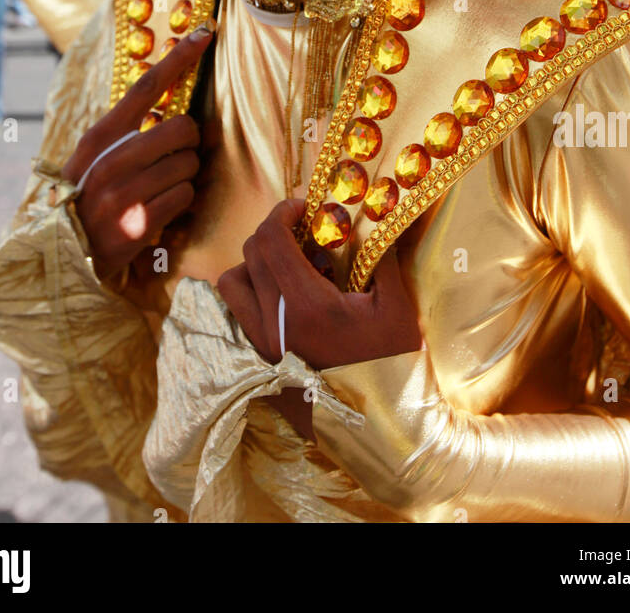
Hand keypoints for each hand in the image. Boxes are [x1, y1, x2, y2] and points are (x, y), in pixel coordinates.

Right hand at [63, 26, 212, 279]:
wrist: (66, 253)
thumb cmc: (88, 196)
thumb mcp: (93, 156)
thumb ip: (125, 130)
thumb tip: (170, 104)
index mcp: (99, 137)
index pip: (146, 87)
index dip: (179, 58)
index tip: (205, 33)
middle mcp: (110, 160)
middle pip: (181, 128)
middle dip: (187, 143)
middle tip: (174, 156)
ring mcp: (125, 193)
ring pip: (188, 164)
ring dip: (184, 175)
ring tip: (160, 187)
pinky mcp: (140, 223)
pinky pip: (185, 196)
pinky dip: (180, 201)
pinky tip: (159, 209)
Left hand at [218, 200, 422, 373]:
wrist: (379, 424)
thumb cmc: (392, 363)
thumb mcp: (398, 306)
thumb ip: (384, 257)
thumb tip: (380, 221)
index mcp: (306, 304)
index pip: (270, 240)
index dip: (282, 212)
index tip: (303, 206)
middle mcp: (275, 322)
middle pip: (250, 253)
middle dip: (272, 230)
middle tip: (300, 228)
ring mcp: (264, 343)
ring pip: (231, 284)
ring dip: (252, 263)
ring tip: (284, 262)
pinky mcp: (262, 358)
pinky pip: (239, 312)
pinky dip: (251, 292)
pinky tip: (282, 294)